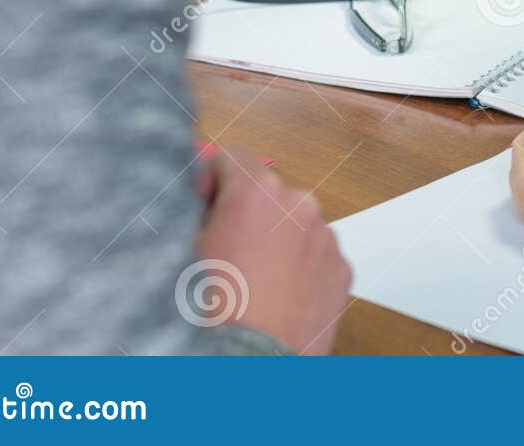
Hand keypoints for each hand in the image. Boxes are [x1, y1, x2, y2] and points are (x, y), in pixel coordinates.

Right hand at [194, 146, 351, 353]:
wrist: (249, 368)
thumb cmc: (210, 315)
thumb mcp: (181, 251)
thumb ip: (191, 209)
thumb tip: (197, 193)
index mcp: (257, 192)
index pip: (232, 155)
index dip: (212, 180)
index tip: (204, 206)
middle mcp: (300, 205)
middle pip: (267, 191)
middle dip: (246, 214)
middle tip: (224, 254)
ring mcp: (326, 237)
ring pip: (294, 223)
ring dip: (275, 240)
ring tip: (250, 283)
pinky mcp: (342, 268)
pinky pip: (316, 254)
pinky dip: (298, 267)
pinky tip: (276, 297)